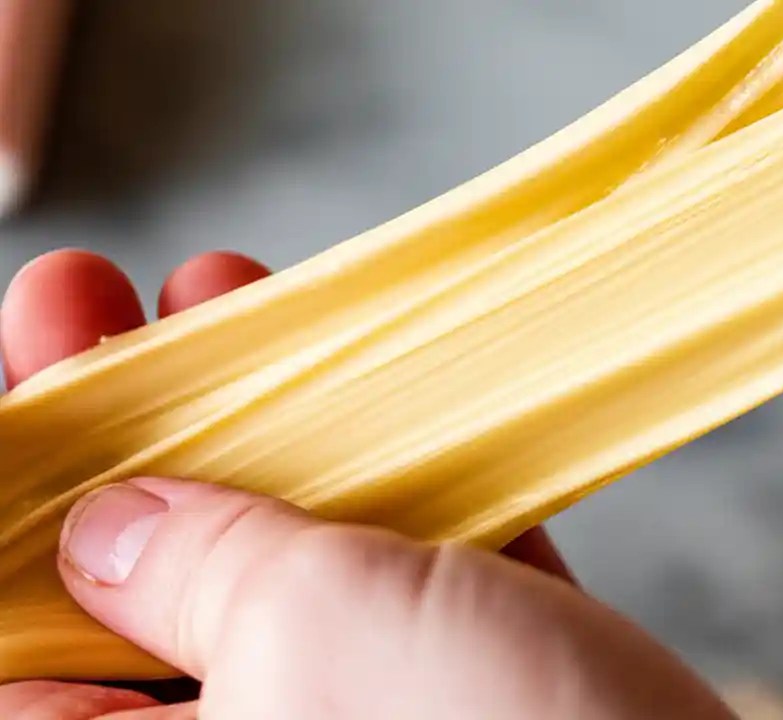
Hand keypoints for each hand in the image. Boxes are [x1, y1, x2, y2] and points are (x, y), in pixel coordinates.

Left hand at [0, 250, 730, 718]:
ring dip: (253, 427)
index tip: (20, 388)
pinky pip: (389, 565)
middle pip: (134, 584)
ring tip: (217, 299)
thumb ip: (193, 566)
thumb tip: (108, 524)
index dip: (9, 504)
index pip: (18, 641)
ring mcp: (359, 715)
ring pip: (267, 558)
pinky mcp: (456, 681)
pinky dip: (375, 474)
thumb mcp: (314, 637)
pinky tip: (358, 382)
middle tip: (86, 311)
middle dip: (115, 434)